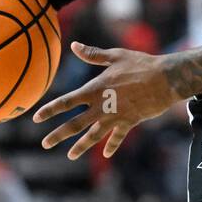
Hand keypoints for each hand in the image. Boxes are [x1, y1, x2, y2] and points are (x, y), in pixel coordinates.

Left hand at [34, 41, 181, 159]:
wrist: (165, 79)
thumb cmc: (141, 64)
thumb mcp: (116, 56)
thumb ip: (93, 54)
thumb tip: (74, 45)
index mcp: (95, 89)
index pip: (67, 101)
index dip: (51, 110)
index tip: (37, 118)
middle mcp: (101, 106)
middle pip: (75, 124)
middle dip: (58, 135)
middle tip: (45, 144)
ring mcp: (115, 117)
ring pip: (93, 136)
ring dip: (80, 146)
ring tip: (70, 156)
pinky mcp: (129, 122)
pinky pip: (117, 137)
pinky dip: (111, 145)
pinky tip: (106, 154)